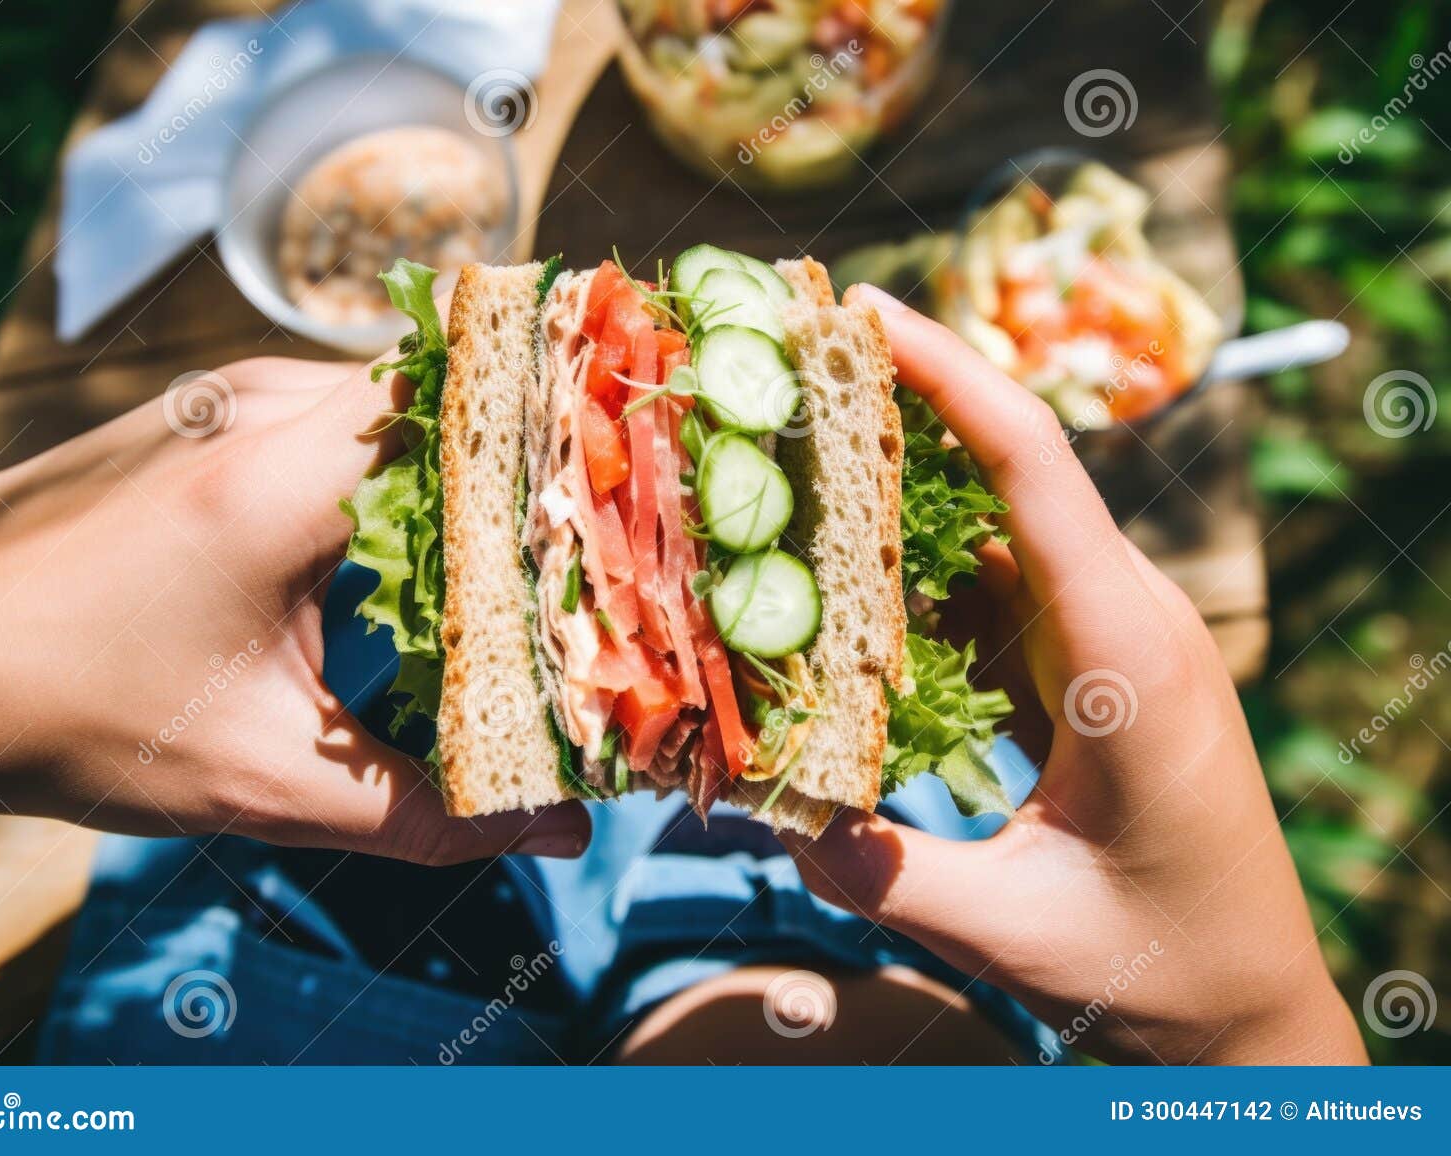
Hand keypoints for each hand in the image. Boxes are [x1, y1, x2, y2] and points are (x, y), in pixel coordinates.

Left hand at [0, 354, 589, 863]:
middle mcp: (268, 402)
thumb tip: (557, 831)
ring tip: (537, 558)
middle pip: (463, 400)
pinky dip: (405, 474)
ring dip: (470, 473)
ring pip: (405, 404)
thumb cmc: (59, 708)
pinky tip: (424, 552)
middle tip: (615, 552)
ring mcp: (231, 394)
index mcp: (289, 475)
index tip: (656, 502)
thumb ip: (422, 810)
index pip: (489, 405)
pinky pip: (346, 418)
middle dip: (543, 472)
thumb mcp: (255, 779)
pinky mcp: (208, 411)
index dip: (582, 443)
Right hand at [783, 284, 1366, 1065]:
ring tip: (779, 473)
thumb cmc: (1158, 965)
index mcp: (1125, 651)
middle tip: (777, 371)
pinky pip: (990, 594)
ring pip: (987, 532)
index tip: (862, 309)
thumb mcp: (1017, 934)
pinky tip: (836, 591)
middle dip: (893, 412)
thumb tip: (775, 817)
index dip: (949, 374)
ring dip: (892, 502)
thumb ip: (888, 878)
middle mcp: (1125, 615)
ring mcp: (1108, 634)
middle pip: (1003, 472)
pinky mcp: (1086, 665)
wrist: (1248, 1001)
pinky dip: (913, 583)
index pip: (1035, 468)